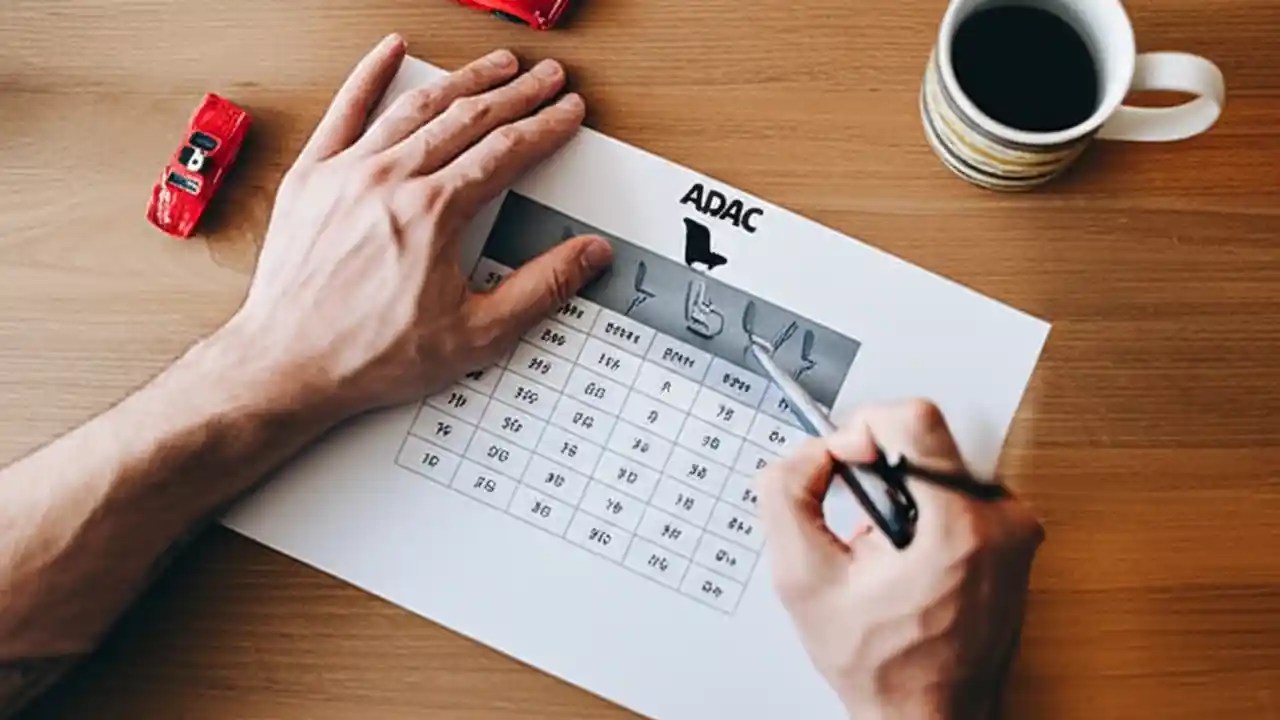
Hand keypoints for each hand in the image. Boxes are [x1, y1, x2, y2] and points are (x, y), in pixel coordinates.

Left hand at [224, 34, 612, 415]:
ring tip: (496, 66)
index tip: (566, 113)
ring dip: (464, 80)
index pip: (507, 152)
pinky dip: (371, 75)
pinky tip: (392, 51)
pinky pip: (345, 109)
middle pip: (469, 119)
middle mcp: (390, 180)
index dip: (545, 127)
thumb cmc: (370, 354)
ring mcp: (347, 172)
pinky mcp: (312, 176)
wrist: (288, 365)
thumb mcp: (476, 334)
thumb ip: (541, 288)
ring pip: (418, 108)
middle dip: (517, 93)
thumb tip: (588, 256)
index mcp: (434, 213)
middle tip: (545, 78)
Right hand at [757, 401, 1043, 719]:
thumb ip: (787, 498)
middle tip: (857, 523)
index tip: (844, 459)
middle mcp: (1002, 521)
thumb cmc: (883, 666)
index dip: (864, 425)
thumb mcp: (804, 582)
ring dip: (899, 494)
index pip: (915, 418)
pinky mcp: (1016, 539)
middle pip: (925, 440)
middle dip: (876, 471)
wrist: (932, 717)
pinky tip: (905, 559)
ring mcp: (1016, 531)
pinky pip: (961, 493)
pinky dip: (924, 511)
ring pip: (940, 465)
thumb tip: (807, 453)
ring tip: (881, 552)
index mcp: (960, 527)